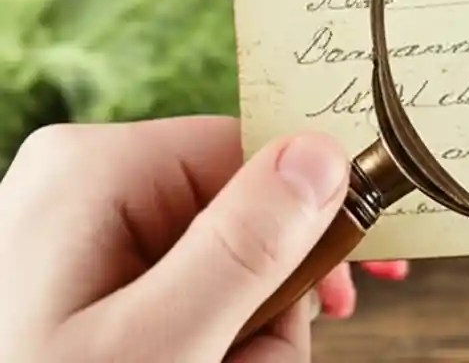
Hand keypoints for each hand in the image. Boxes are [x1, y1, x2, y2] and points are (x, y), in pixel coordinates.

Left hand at [0, 116, 402, 361]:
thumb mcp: (158, 344)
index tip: (356, 289)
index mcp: (98, 169)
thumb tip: (324, 154)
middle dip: (267, 306)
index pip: (258, 155)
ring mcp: (82, 236)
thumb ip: (245, 246)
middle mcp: (88, 185)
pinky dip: (206, 344)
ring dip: (241, 338)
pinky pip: (184, 295)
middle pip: (247, 220)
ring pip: (223, 268)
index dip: (317, 222)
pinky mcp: (85, 280)